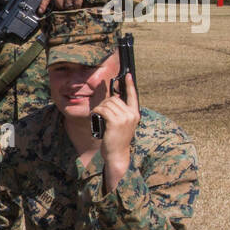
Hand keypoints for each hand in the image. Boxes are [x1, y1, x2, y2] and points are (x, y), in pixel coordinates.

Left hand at [38, 0, 88, 11]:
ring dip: (69, 5)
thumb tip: (51, 0)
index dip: (43, 6)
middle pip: (58, 5)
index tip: (40, 11)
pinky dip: (76, 5)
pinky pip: (76, 6)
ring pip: (67, 6)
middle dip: (61, 5)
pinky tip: (76, 0)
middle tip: (65, 1)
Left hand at [95, 73, 138, 192]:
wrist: (117, 154)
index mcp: (134, 114)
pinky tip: (94, 116)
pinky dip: (96, 112)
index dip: (129, 85)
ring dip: (99, 108)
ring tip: (96, 115)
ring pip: (108, 104)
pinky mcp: (115, 122)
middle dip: (104, 103)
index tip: (127, 75)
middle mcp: (131, 114)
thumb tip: (112, 100)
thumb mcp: (122, 124)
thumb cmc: (117, 139)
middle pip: (115, 99)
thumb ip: (120, 113)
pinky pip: (103, 110)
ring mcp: (124, 118)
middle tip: (99, 112)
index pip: (133, 96)